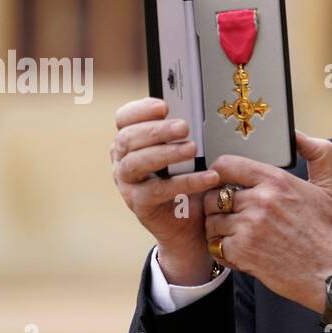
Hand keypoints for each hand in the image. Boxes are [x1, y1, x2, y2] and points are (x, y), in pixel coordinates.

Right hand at [111, 98, 220, 283]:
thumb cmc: (188, 185)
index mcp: (130, 143)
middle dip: (156, 130)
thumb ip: (182, 137)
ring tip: (192, 148)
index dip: (140, 110)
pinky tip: (208, 177)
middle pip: (128, 139)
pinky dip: (185, 182)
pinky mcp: (140, 205)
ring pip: (136, 163)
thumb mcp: (186, 157)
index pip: (124, 119)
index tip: (163, 106)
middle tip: (184, 127)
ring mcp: (127, 185)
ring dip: (165, 153)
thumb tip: (194, 113)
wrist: (191, 226)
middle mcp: (123, 162)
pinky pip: (158, 190)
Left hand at [203, 130, 331, 312]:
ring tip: (238, 235)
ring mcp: (248, 227)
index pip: (226, 165)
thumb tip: (297, 135)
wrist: (331, 272)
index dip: (219, 173)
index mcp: (276, 181)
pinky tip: (241, 250)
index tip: (223, 182)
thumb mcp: (329, 187)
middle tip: (233, 215)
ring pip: (212, 221)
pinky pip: (215, 245)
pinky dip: (223, 250)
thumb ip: (318, 153)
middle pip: (214, 196)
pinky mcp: (242, 252)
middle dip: (220, 206)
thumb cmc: (327, 232)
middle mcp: (260, 201)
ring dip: (220, 229)